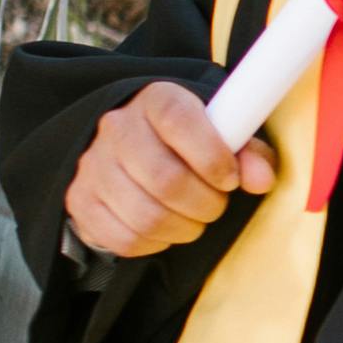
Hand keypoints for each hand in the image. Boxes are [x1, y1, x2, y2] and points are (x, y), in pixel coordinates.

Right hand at [65, 81, 273, 256]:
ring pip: (147, 216)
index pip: (178, 120)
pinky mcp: (80, 201)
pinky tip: (166, 230)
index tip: (229, 177)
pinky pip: (125, 239)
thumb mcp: (221, 136)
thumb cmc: (185, 144)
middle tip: (216, 204)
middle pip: (166, 179)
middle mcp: (116, 128)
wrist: (128, 154)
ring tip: (195, 218)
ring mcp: (93, 166)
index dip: (211, 155)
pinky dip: (155, 243)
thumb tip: (261, 178)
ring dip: (184, 228)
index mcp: (155, 99)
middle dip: (205, 203)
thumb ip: (248, 152)